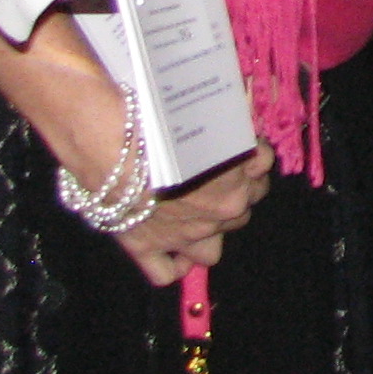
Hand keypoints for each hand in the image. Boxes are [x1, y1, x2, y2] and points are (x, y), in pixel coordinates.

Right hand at [0, 13, 267, 284]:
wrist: (112, 143)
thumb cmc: (159, 122)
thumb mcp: (207, 116)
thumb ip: (228, 125)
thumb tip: (243, 99)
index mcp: (237, 178)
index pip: (261, 166)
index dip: (249, 154)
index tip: (238, 142)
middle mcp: (217, 215)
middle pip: (242, 209)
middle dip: (234, 192)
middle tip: (216, 175)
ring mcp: (183, 238)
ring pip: (213, 248)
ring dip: (209, 230)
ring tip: (197, 211)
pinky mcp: (145, 248)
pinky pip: (166, 273)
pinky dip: (172, 264)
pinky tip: (173, 252)